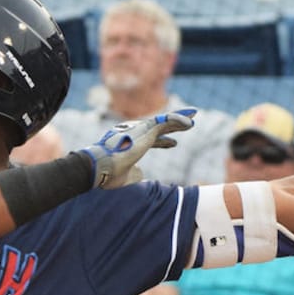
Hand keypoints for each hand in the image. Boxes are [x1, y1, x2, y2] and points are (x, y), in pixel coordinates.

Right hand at [76, 108, 194, 188]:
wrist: (101, 167)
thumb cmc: (109, 174)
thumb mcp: (126, 177)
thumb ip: (135, 173)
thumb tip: (141, 173)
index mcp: (129, 142)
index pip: (149, 140)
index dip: (163, 141)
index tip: (173, 143)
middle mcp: (134, 132)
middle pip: (158, 127)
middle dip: (172, 125)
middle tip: (187, 122)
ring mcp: (140, 129)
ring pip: (163, 121)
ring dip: (179, 118)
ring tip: (192, 117)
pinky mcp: (146, 130)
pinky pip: (166, 121)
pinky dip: (179, 120)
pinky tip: (189, 123)